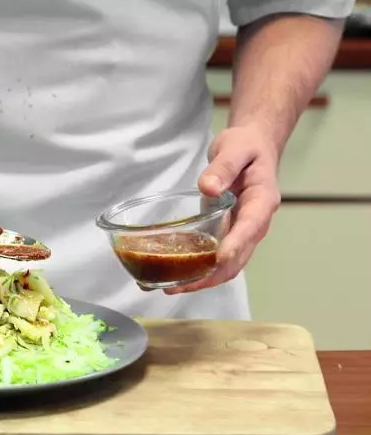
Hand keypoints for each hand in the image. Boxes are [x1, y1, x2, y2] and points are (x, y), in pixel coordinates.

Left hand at [164, 127, 281, 294]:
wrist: (252, 147)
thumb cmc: (245, 147)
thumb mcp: (235, 148)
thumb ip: (223, 167)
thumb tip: (208, 187)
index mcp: (262, 202)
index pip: (251, 228)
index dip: (235, 245)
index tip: (219, 258)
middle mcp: (255, 224)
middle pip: (238, 258)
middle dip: (211, 275)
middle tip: (180, 285)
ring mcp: (242, 232)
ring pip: (227, 265)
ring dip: (202, 279)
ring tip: (171, 287)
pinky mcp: (228, 233)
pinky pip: (216, 258)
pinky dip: (199, 269)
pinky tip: (176, 274)